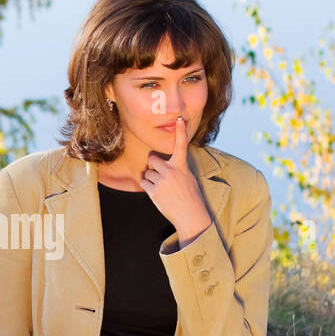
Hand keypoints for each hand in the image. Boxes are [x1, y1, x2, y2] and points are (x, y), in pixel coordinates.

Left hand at [141, 116, 210, 243]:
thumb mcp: (188, 178)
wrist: (190, 216)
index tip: (179, 119)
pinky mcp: (154, 191)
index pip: (181, 145)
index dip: (180, 131)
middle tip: (159, 173)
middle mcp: (171, 171)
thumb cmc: (190, 196)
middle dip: (152, 164)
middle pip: (152, 159)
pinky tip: (158, 194)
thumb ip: (176, 168)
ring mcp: (162, 181)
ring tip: (163, 189)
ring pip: (147, 173)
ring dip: (151, 179)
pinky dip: (147, 187)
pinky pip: (144, 183)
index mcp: (182, 166)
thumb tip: (160, 165)